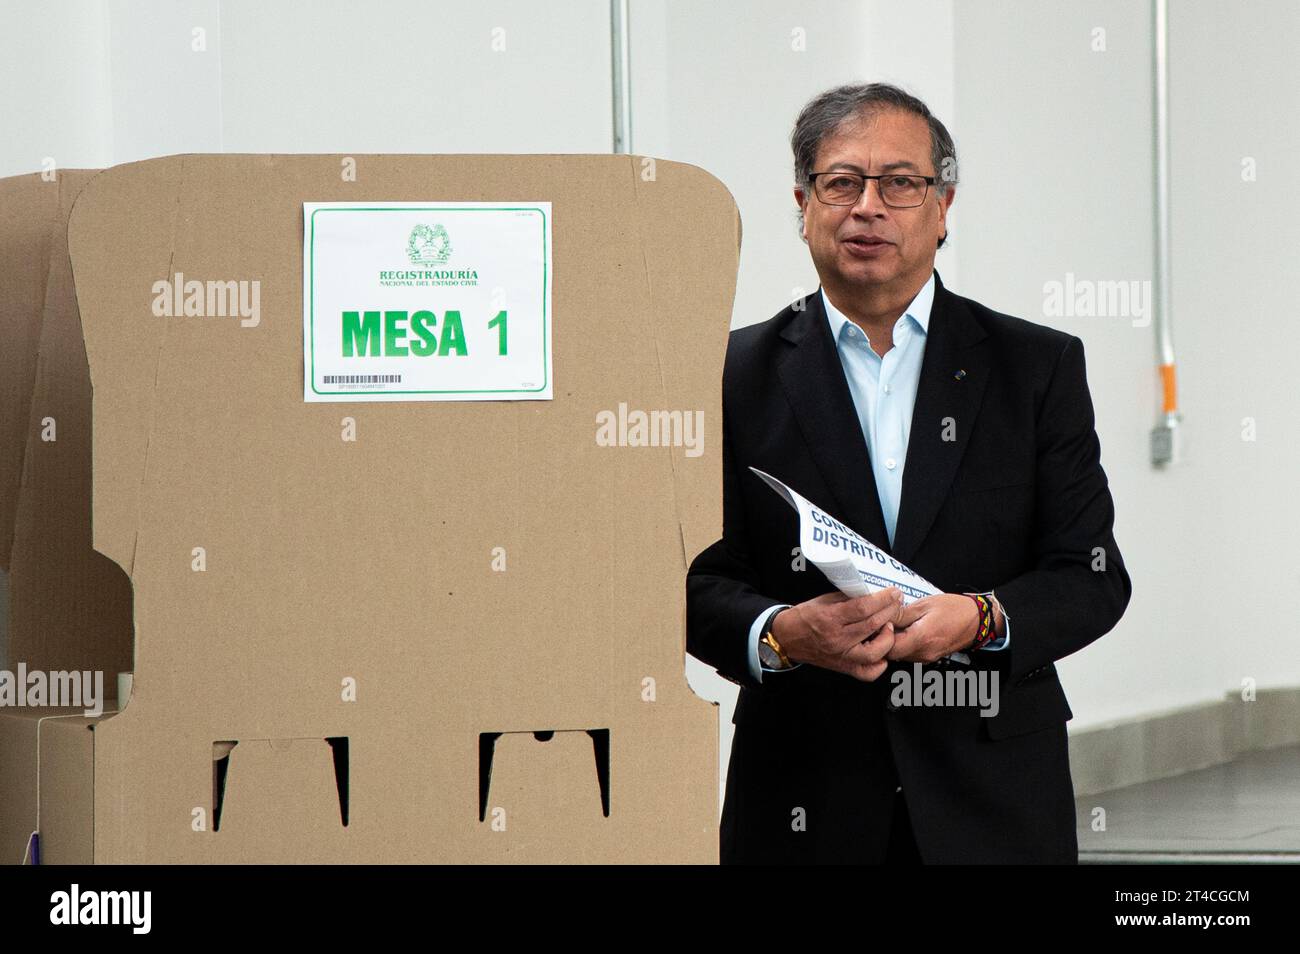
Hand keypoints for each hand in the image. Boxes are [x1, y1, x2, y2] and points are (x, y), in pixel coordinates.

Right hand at [771, 587, 903, 681]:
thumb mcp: (824, 600)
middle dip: (890, 611)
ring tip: (888, 626)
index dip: (882, 599)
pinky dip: (880, 664)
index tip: (894, 592)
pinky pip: (868, 673)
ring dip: (888, 637)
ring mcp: (841, 656)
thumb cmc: (805, 616)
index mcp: (829, 618)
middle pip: (872, 626)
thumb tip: (872, 593)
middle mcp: (837, 639)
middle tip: (897, 602)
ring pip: (875, 652)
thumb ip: (848, 598)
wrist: (787, 638)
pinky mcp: (843, 668)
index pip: (862, 608)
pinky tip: (882, 651)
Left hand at [887, 593, 994, 662]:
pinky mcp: (930, 657)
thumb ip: (901, 613)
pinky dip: (904, 644)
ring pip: (900, 656)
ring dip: (895, 642)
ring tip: (897, 625)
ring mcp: (927, 657)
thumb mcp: (925, 605)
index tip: (880, 623)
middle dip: (885, 640)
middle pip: (893, 654)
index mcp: (922, 639)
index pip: (889, 648)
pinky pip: (910, 654)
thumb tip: (882, 617)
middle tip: (884, 623)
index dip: (880, 636)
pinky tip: (907, 630)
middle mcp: (924, 653)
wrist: (978, 620)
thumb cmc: (955, 609)